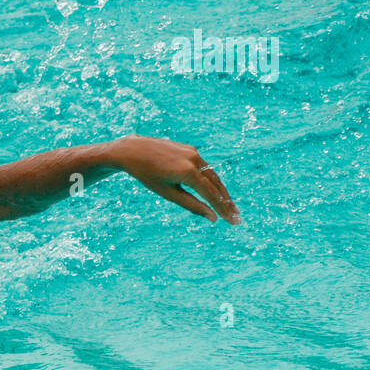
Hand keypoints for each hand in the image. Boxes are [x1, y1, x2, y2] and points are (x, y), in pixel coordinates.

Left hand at [110, 135, 240, 223]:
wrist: (133, 150)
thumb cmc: (148, 175)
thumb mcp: (168, 193)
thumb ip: (192, 205)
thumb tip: (212, 217)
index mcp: (188, 171)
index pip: (211, 194)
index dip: (223, 209)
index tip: (232, 221)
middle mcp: (195, 159)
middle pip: (216, 184)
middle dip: (226, 201)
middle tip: (236, 217)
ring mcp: (193, 152)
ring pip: (212, 175)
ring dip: (220, 191)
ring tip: (229, 206)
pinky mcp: (190, 149)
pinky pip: (204, 167)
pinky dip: (210, 180)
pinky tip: (215, 190)